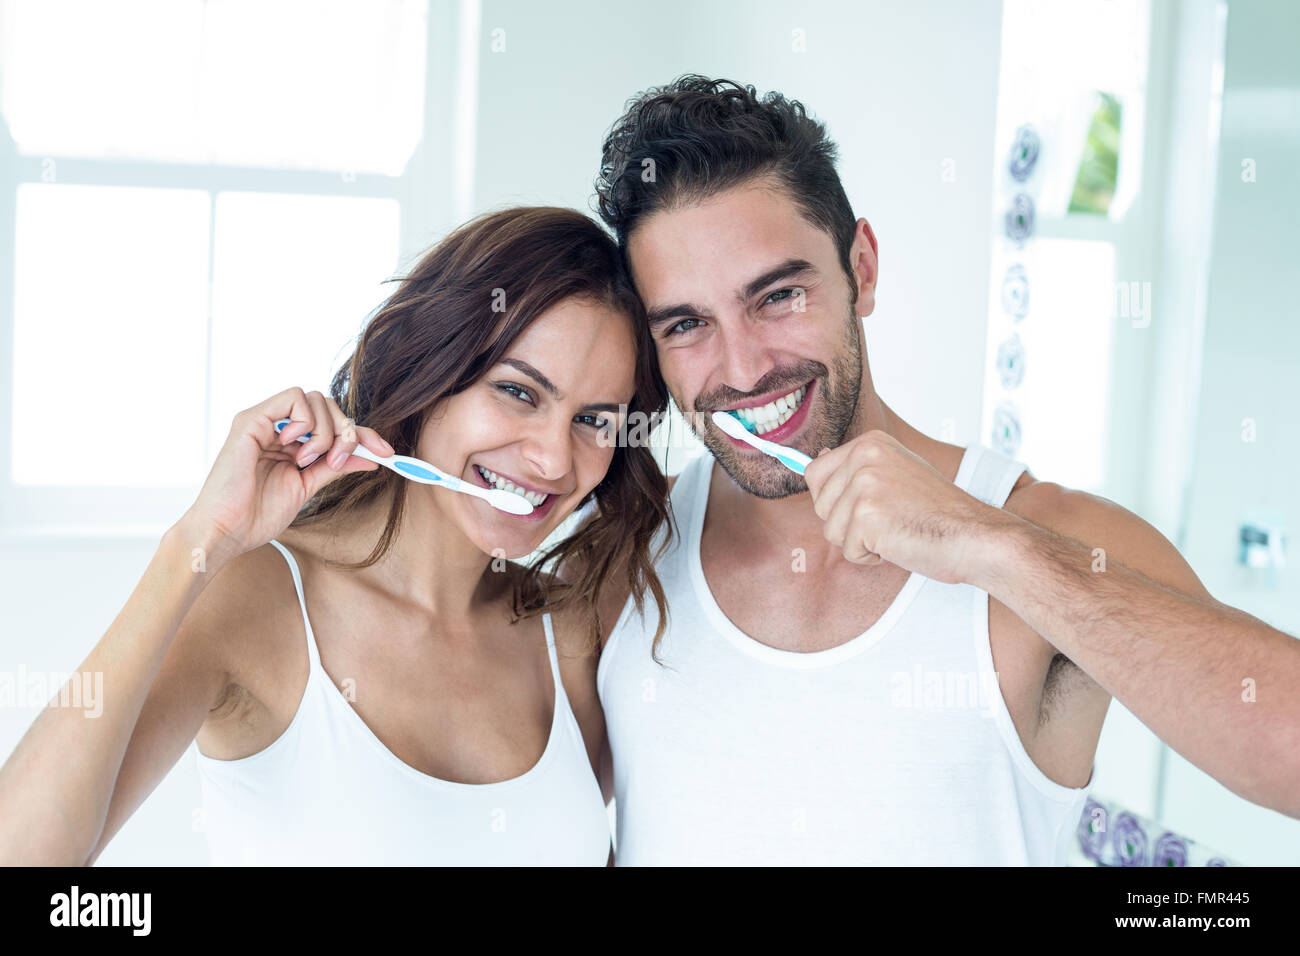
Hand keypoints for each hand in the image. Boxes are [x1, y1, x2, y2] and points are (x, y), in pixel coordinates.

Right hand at [178, 387, 394, 561]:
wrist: (227, 531)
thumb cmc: (258, 514)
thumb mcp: (308, 487)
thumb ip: (335, 467)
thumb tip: (371, 458)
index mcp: (291, 442)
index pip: (335, 425)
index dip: (363, 434)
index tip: (386, 453)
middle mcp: (278, 427)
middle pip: (329, 405)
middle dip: (346, 431)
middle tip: (339, 460)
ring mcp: (264, 421)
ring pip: (315, 399)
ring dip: (325, 431)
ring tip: (308, 460)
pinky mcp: (251, 420)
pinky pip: (293, 398)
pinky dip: (305, 420)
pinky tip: (295, 446)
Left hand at [802, 430, 1007, 583]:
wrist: (975, 536)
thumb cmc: (938, 513)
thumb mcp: (897, 474)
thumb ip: (857, 468)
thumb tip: (816, 457)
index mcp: (869, 442)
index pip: (815, 473)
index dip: (836, 501)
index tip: (869, 507)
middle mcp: (864, 455)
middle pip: (820, 505)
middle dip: (848, 525)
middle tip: (890, 520)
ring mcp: (864, 484)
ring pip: (831, 531)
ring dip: (861, 542)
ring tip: (896, 530)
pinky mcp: (866, 514)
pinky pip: (848, 551)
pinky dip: (872, 557)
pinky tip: (900, 543)